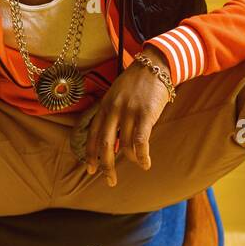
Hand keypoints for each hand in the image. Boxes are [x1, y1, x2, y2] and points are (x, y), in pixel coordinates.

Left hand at [84, 47, 171, 186]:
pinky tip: (146, 163)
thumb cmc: (136, 82)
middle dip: (106, 166)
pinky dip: (142, 156)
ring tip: (138, 162)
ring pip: (126, 145)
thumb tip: (112, 141)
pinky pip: (141, 142)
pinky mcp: (145, 114)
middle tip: (110, 180)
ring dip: (131, 159)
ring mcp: (129, 112)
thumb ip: (110, 115)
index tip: (90, 170)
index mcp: (104, 107)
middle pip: (106, 145)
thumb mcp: (115, 95)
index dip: (91, 155)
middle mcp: (113, 111)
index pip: (93, 135)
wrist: (154, 65)